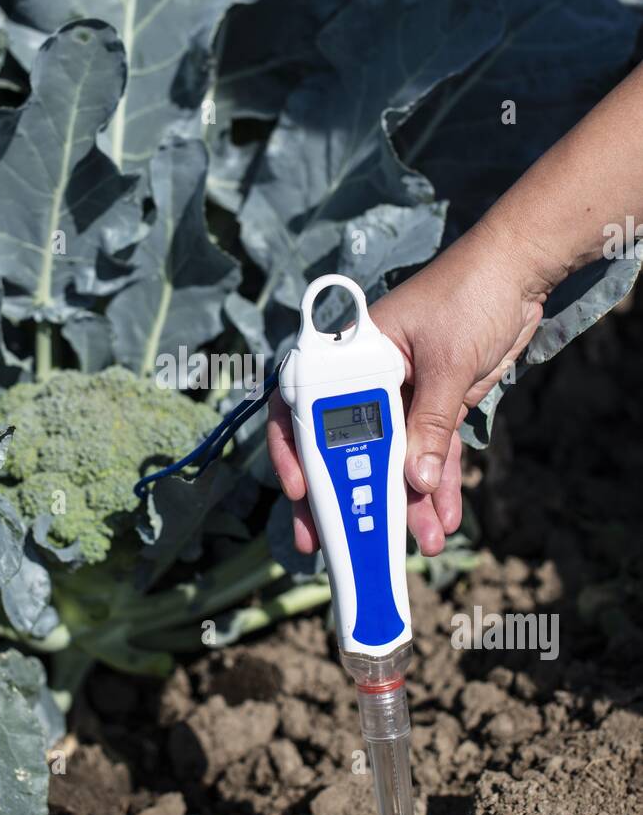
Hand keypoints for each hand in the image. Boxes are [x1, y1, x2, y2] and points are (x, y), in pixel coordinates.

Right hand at [268, 221, 548, 555]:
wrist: (519, 271)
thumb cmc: (470, 292)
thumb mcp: (448, 362)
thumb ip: (430, 422)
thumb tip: (414, 480)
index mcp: (352, 353)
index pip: (304, 405)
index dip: (294, 452)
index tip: (302, 492)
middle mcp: (368, 377)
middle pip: (347, 444)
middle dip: (349, 496)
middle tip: (338, 542)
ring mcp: (402, 394)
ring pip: (394, 458)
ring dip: (406, 501)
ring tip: (419, 543)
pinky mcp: (435, 406)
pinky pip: (430, 452)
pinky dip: (438, 483)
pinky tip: (444, 518)